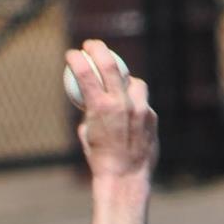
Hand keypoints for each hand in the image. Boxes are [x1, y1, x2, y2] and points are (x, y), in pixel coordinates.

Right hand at [68, 40, 156, 182]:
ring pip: (133, 82)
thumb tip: (89, 99)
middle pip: (110, 65)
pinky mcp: (151, 116)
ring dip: (126, 81)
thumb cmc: (100, 159)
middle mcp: (120, 104)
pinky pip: (143, 102)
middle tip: (92, 46)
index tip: (72, 53)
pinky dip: (135, 104)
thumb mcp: (86, 134)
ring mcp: (139, 108)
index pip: (84, 73)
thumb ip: (90, 113)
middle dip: (99, 50)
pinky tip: (131, 113)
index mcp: (99, 108)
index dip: (76, 59)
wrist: (124, 178)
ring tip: (120, 85)